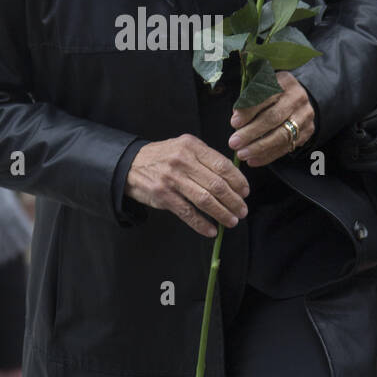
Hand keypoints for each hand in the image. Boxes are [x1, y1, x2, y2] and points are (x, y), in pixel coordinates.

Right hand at [124, 135, 249, 238]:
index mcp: (192, 146)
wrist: (130, 164)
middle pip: (216, 185)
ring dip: (222, 214)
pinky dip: (201, 224)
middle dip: (234, 201)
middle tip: (242, 210)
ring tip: (231, 221)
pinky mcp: (162, 195)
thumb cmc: (163, 157)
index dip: (238, 181)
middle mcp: (182, 161)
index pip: (222, 165)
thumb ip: (206, 158)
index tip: (245, 192)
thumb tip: (234, 177)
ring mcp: (172, 179)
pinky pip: (187, 213)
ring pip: (205, 200)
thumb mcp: (184, 147)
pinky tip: (211, 230)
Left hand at [227, 71, 316, 165]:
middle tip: (234, 143)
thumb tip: (237, 120)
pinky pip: (286, 147)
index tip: (234, 122)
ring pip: (281, 135)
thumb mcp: (262, 88)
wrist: (299, 99)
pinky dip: (268, 156)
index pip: (265, 96)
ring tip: (242, 154)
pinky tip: (253, 160)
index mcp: (284, 82)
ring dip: (259, 148)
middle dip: (251, 132)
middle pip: (274, 117)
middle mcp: (298, 98)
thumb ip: (249, 100)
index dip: (249, 111)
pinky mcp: (307, 131)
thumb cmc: (272, 94)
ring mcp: (305, 115)